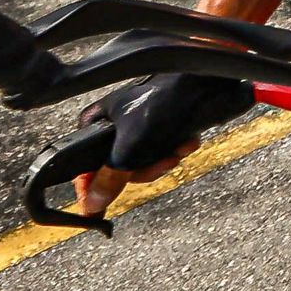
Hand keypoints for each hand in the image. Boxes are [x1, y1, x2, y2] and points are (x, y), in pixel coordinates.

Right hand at [70, 74, 250, 215]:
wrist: (208, 81)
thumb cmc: (165, 99)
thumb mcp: (133, 142)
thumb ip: (111, 175)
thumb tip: (91, 204)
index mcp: (95, 123)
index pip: (82, 167)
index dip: (93, 188)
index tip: (99, 209)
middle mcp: (111, 126)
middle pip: (117, 170)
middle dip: (145, 169)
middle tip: (164, 162)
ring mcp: (136, 127)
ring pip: (143, 164)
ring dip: (165, 159)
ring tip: (180, 147)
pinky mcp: (158, 128)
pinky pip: (161, 152)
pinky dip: (176, 148)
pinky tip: (188, 140)